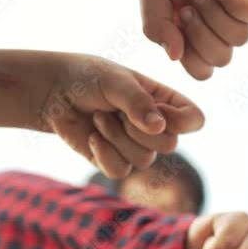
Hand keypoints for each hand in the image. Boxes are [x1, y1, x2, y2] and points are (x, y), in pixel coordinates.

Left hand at [38, 53, 204, 177]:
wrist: (53, 92)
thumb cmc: (87, 77)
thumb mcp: (114, 79)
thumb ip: (138, 102)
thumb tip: (159, 128)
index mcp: (165, 102)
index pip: (194, 120)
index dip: (179, 121)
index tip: (154, 110)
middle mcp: (156, 127)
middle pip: (170, 145)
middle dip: (137, 128)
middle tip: (115, 110)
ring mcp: (136, 146)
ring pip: (144, 160)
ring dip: (116, 137)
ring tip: (98, 117)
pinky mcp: (114, 161)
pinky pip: (120, 171)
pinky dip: (103, 153)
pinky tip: (92, 137)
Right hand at [139, 0, 247, 79]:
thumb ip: (158, 30)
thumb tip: (176, 57)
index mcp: (193, 35)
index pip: (203, 69)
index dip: (192, 59)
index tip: (176, 28)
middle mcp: (217, 26)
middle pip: (222, 58)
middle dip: (202, 35)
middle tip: (186, 7)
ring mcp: (235, 9)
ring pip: (239, 38)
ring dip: (216, 18)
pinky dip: (234, 5)